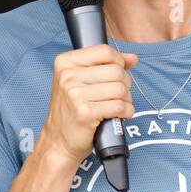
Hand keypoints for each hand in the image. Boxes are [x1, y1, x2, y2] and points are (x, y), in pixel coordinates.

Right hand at [39, 44, 137, 164]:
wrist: (58, 140)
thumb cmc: (71, 110)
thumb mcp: (80, 81)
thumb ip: (106, 65)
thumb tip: (132, 58)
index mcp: (65, 63)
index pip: (104, 51)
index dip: (118, 61)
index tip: (118, 73)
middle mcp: (67, 76)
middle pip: (116, 70)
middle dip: (125, 83)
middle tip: (118, 94)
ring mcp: (75, 94)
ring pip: (120, 89)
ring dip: (126, 99)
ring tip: (119, 105)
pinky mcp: (85, 112)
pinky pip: (119, 106)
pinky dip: (126, 112)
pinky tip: (120, 114)